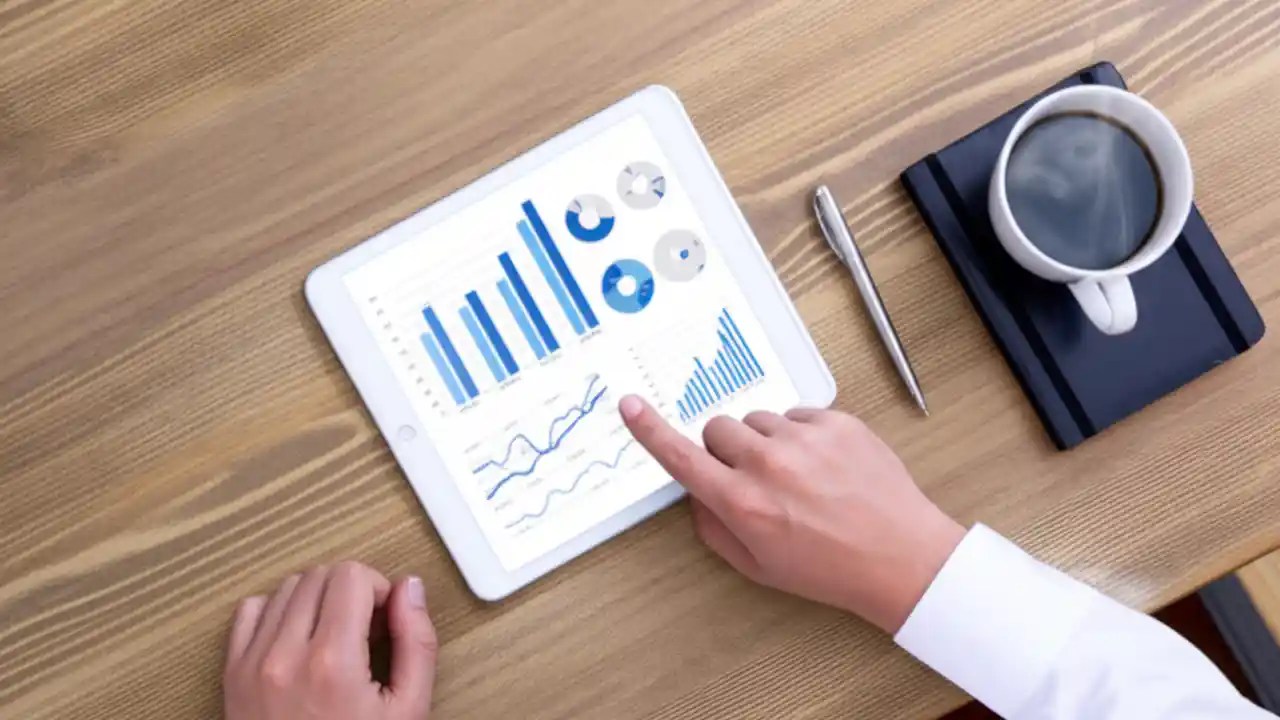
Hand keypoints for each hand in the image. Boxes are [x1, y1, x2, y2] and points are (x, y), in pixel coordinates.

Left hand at [223, 562, 437, 719]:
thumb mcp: (409, 711)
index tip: (384, 622)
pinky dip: (278, 613)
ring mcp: (251, 664)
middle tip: (365, 633)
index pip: (352, 576)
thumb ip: (417, 642)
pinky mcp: (232, 674)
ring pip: (287, 587)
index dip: (379, 591)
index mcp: (332, 664)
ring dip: (316, 601)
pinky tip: (299, 640)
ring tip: (334, 640)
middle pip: (320, 575)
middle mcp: (284, 656)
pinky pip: (251, 610)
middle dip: (350, 593)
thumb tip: (410, 588)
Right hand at [620, 396, 964, 633]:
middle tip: (752, 478)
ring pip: (757, 420)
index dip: (650, 431)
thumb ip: (713, 526)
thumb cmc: (829, 568)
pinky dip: (801, 436)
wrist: (901, 557)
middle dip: (726, 450)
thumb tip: (696, 491)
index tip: (630, 406)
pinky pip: (796, 414)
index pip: (682, 458)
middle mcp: (769, 466)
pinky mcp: (837, 423)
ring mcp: (805, 439)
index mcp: (744, 504)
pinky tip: (822, 467)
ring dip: (766, 442)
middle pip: (718, 429)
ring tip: (798, 476)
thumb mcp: (757, 565)